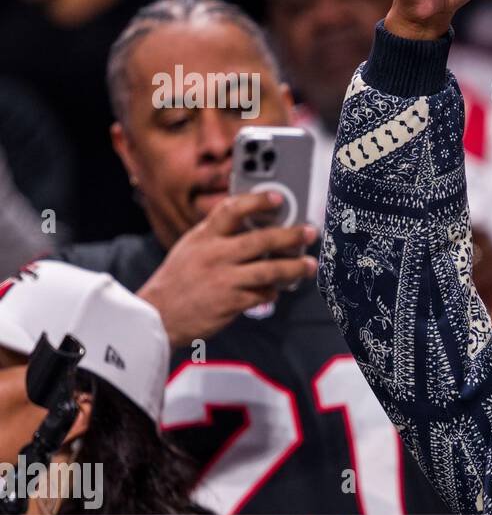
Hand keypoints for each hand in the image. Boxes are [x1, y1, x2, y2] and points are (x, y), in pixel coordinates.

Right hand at [138, 192, 317, 349]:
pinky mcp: (230, 302)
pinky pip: (262, 294)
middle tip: (310, 233)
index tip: (277, 198)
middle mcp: (214, 254)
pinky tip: (276, 290)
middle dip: (291, 235)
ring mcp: (223, 278)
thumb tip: (252, 226)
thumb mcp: (190, 248)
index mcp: (203, 237)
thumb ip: (217, 236)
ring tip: (309, 266)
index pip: (231, 210)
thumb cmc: (177, 281)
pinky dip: (272, 292)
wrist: (157, 316)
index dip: (257, 201)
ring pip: (269, 269)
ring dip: (294, 268)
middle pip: (261, 239)